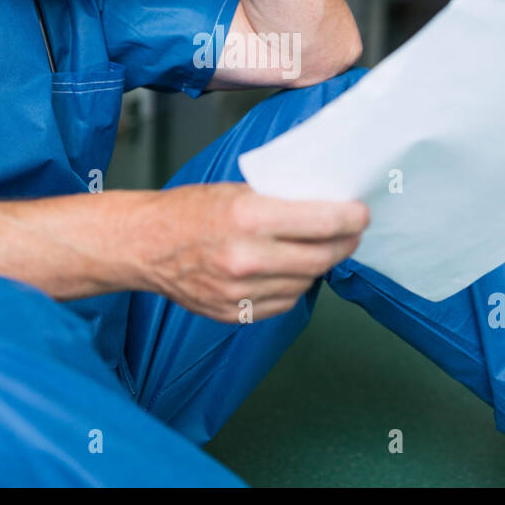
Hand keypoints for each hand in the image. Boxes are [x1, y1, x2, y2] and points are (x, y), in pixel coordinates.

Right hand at [141, 183, 369, 322]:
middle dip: (344, 244)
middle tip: (351, 232)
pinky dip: (292, 286)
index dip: (351, 219)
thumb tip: (325, 206)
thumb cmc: (186, 211)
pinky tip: (287, 270)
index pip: (321, 223)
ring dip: (317, 266)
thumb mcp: (235, 190)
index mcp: (246, 218)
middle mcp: (245, 258)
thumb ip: (278, 202)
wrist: (143, 245)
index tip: (360, 214)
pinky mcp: (234, 314)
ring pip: (305, 283)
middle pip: (320, 258)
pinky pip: (283, 303)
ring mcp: (239, 292)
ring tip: (316, 248)